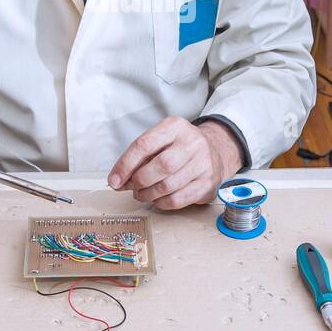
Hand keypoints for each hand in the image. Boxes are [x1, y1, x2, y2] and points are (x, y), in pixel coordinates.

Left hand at [107, 117, 242, 209]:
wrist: (217, 150)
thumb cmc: (180, 147)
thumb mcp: (162, 140)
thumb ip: (140, 157)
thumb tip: (118, 180)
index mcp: (175, 126)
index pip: (145, 144)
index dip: (125, 164)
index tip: (114, 180)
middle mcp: (192, 142)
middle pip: (160, 165)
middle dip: (139, 180)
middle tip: (131, 187)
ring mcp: (203, 163)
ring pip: (169, 185)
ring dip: (148, 194)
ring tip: (142, 194)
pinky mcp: (208, 183)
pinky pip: (179, 199)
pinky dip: (162, 203)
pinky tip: (157, 199)